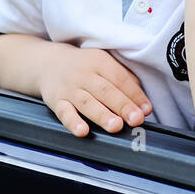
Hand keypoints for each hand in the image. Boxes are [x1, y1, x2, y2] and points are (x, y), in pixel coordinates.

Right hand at [36, 42, 152, 136]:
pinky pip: (64, 113)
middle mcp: (84, 74)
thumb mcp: (103, 63)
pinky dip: (73, 123)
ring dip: (102, 115)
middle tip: (136, 119)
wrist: (48, 63)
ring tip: (115, 126)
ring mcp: (69, 88)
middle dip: (122, 106)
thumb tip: (142, 102)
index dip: (135, 95)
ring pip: (87, 103)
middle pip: (106, 91)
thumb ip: (124, 79)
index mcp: (99, 62)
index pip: (120, 79)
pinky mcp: (56, 101)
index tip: (146, 109)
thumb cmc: (84, 67)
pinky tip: (82, 131)